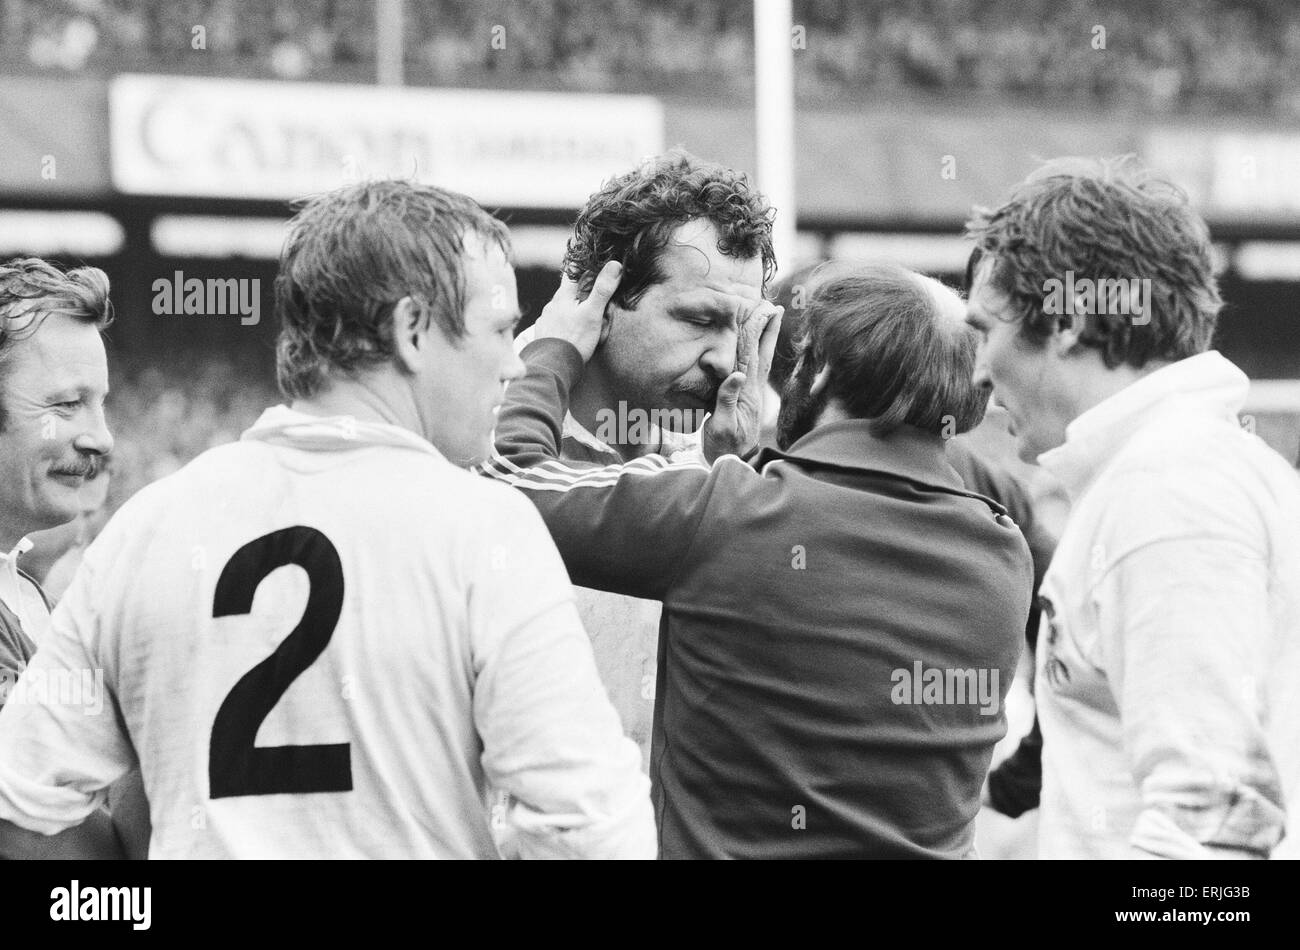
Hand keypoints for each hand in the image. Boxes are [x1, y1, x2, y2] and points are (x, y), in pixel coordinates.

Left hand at [531, 261, 622, 362]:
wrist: (553, 367)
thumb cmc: (574, 340)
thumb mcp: (592, 314)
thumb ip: (602, 290)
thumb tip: (615, 265)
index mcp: (563, 296)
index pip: (573, 272)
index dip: (584, 267)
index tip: (596, 268)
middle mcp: (552, 304)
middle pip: (570, 292)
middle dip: (584, 296)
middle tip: (599, 307)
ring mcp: (546, 319)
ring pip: (564, 309)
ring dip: (574, 312)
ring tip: (587, 326)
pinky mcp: (543, 333)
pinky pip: (557, 324)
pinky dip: (565, 326)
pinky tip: (572, 335)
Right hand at [702, 300, 782, 462]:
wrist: (732, 464)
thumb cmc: (723, 447)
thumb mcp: (720, 426)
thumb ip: (727, 401)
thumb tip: (736, 375)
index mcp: (746, 391)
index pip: (753, 354)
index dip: (759, 331)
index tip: (766, 310)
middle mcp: (751, 389)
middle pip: (762, 352)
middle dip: (768, 329)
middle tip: (775, 306)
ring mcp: (750, 394)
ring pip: (760, 359)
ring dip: (765, 338)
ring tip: (770, 318)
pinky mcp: (746, 399)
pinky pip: (753, 369)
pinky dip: (756, 352)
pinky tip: (756, 345)